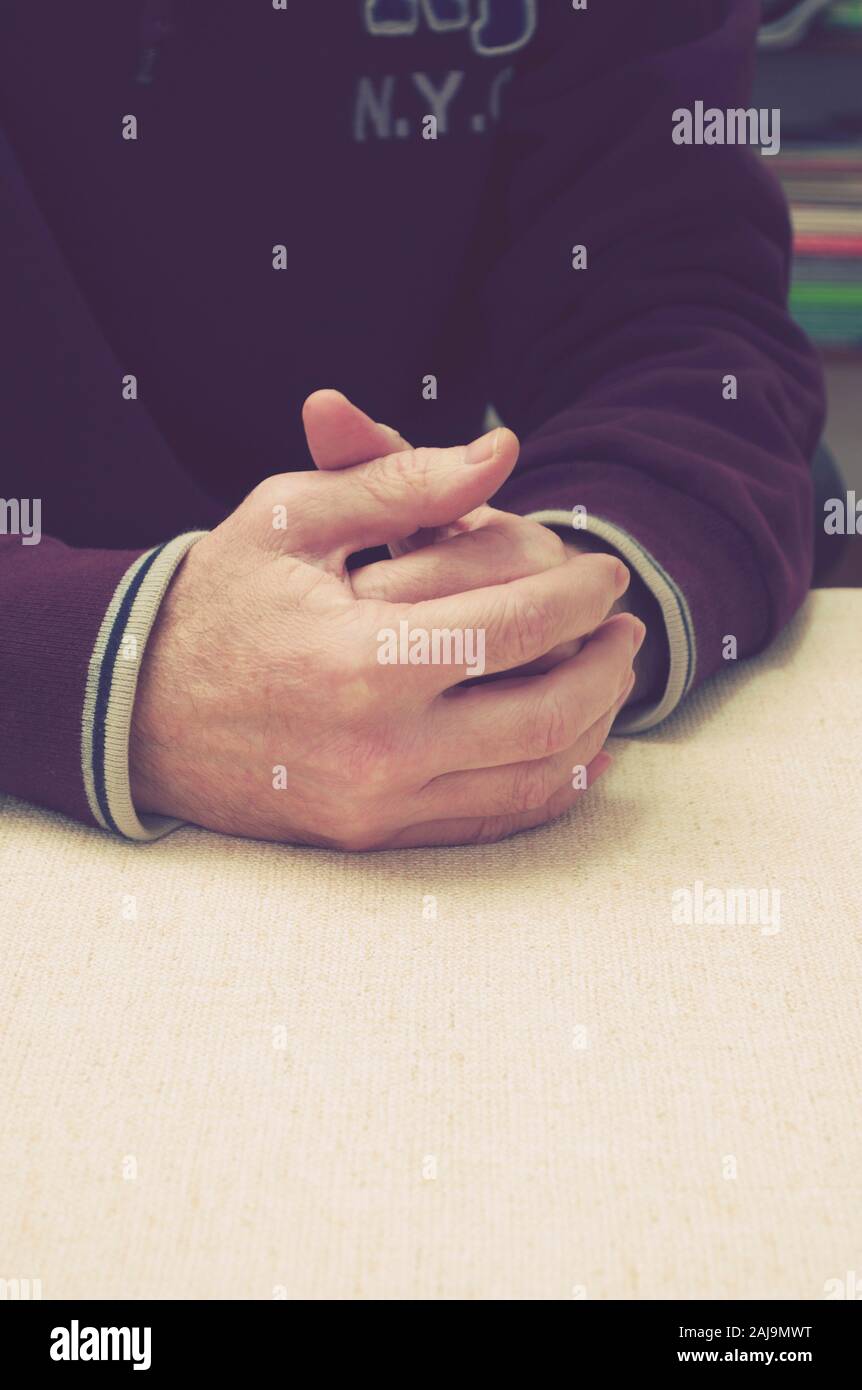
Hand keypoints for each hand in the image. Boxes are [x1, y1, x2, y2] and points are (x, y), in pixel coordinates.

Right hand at [130, 424, 640, 847]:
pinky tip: (576, 745)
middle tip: (626, 627)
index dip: (581, 594)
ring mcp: (377, 806)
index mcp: (362, 659)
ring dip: (592, 724)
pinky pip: (492, 823)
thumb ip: (398, 478)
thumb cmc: (219, 600)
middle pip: (545, 715)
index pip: (517, 627)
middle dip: (607, 665)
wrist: (137, 707)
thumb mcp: (290, 517)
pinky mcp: (372, 839)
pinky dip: (549, 784)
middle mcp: (378, 748)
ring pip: (532, 779)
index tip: (606, 572)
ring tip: (609, 674)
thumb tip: (503, 451)